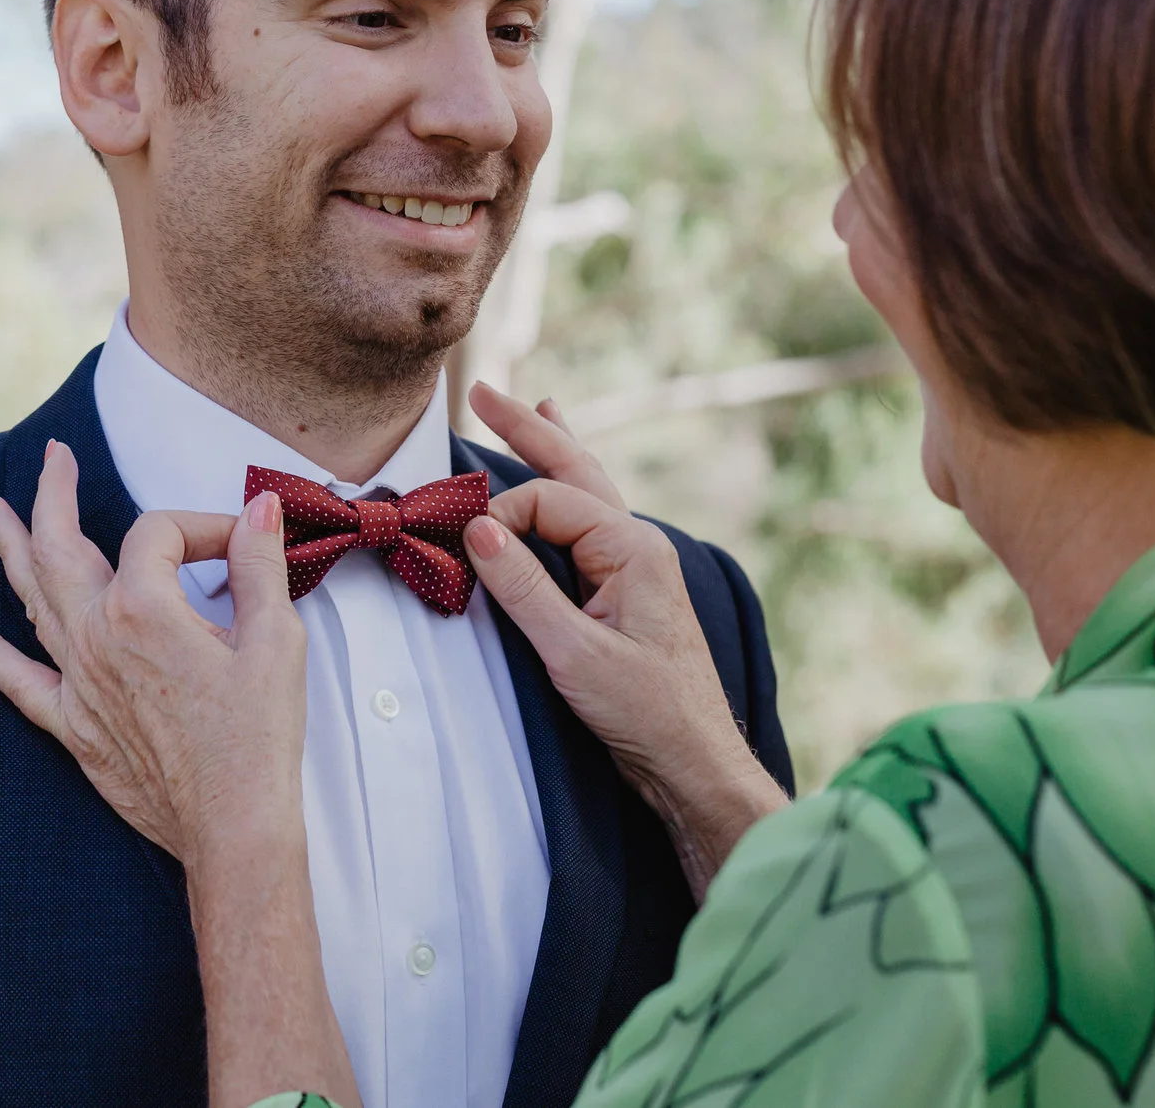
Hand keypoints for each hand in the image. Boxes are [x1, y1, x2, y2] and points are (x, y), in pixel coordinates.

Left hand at [0, 440, 306, 865]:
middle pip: (63, 545)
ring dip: (8, 547)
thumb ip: (259, 564)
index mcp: (144, 607)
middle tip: (53, 456)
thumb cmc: (259, 738)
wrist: (233, 827)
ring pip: (30, 598)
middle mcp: (96, 636)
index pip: (160, 533)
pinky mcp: (72, 724)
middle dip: (54, 493)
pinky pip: (13, 679)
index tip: (244, 545)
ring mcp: (77, 681)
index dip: (204, 525)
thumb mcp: (276, 639)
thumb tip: (260, 508)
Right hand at [464, 387, 788, 895]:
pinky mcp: (625, 591)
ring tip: (533, 409)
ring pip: (585, 491)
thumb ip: (523, 589)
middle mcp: (637, 545)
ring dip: (552, 451)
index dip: (499, 518)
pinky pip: (589, 525)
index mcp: (632, 549)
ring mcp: (635, 566)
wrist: (693, 762)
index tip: (460, 549)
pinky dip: (567, 493)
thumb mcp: (575, 654)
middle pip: (575, 470)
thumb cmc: (647, 713)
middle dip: (529, 429)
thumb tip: (474, 528)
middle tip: (484, 391)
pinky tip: (562, 480)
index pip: (548, 503)